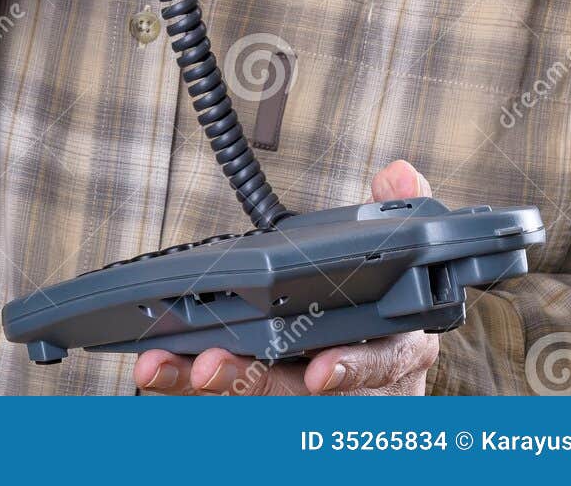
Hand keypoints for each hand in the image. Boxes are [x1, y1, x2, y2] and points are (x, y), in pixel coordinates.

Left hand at [134, 160, 439, 395]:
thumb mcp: (410, 262)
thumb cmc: (388, 318)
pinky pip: (233, 396)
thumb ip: (400, 214)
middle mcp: (354, 384)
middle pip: (300, 390)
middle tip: (207, 365)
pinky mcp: (272, 398)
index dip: (349, 367)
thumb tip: (398, 172)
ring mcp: (311, 397)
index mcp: (394, 349)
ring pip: (259, 397)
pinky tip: (160, 370)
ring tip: (162, 367)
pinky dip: (192, 381)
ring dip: (208, 383)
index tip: (319, 373)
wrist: (389, 380)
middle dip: (251, 380)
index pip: (378, 363)